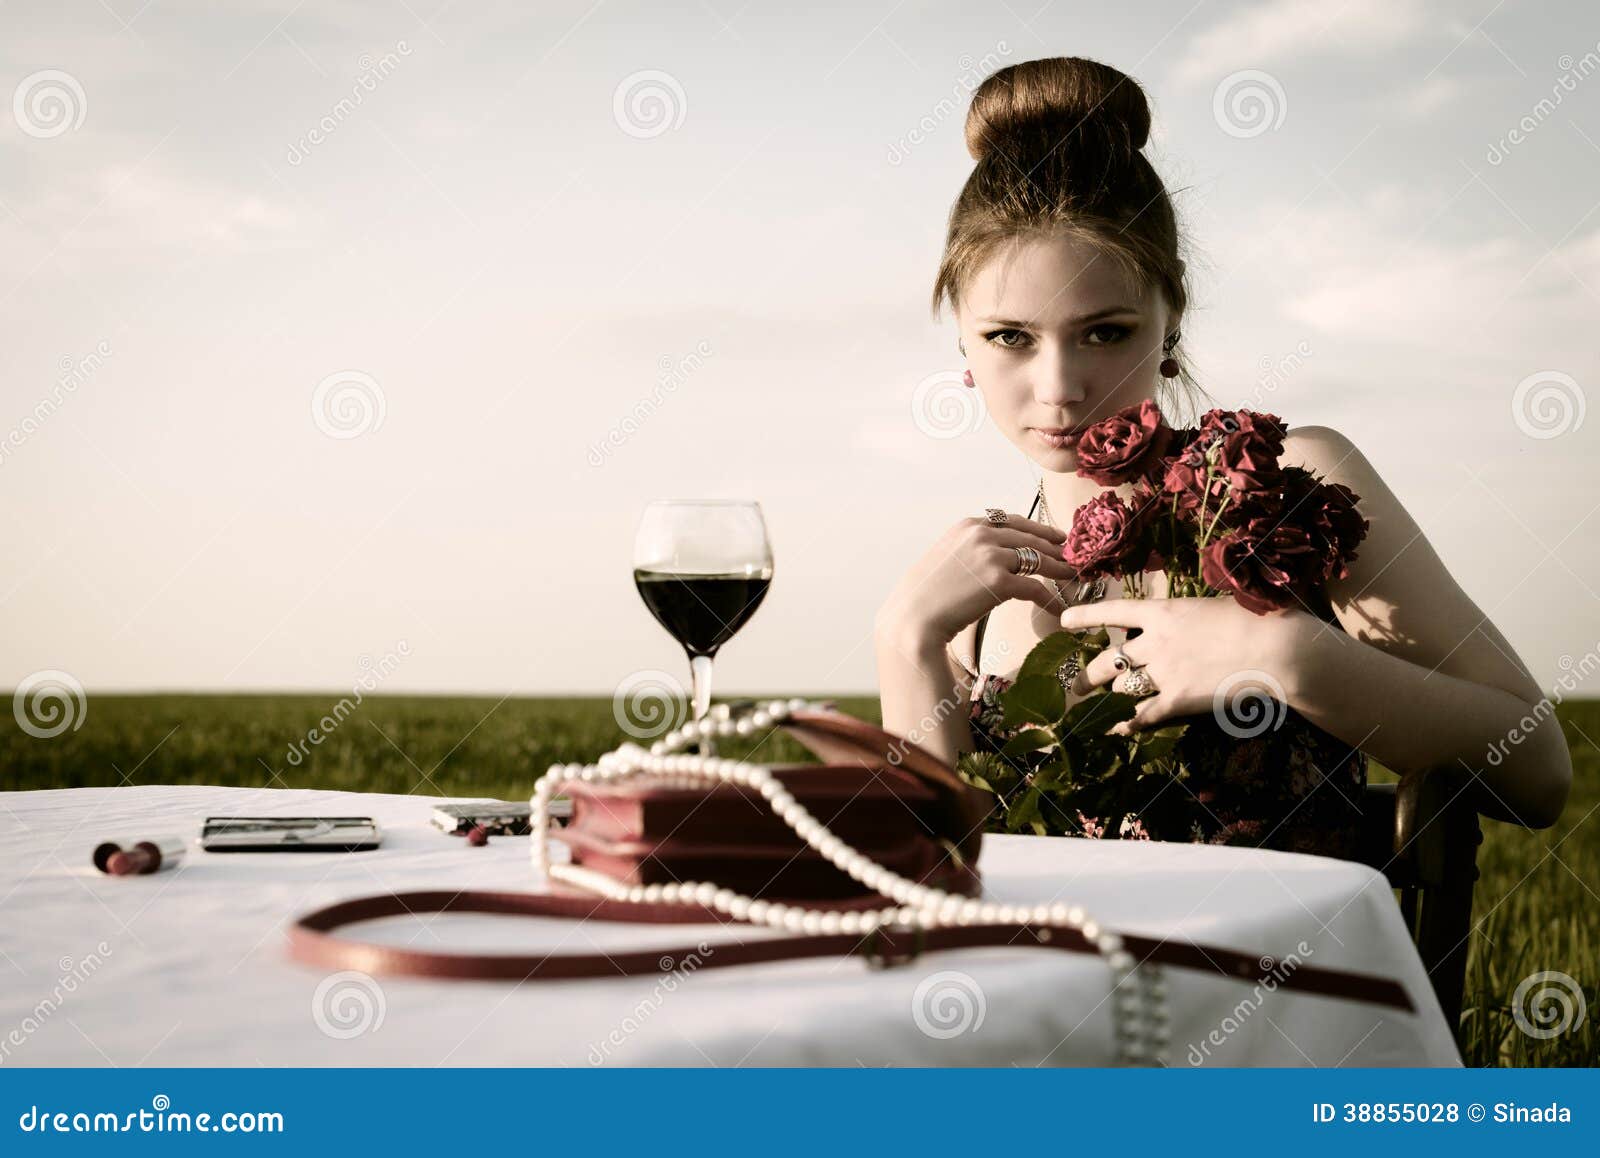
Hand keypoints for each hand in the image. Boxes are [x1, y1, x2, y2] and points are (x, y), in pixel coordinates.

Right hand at [878, 512, 1079, 646]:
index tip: (1057, 536)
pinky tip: (1060, 608)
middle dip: (1056, 548)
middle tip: (1074, 557)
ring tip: (1075, 577)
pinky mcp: (999, 581)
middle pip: (1032, 537)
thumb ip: (970, 549)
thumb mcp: (947, 557)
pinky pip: (1036, 588)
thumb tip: (994, 556)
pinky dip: (1051, 599)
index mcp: (969, 524)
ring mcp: (991, 555)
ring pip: (1039, 559)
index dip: (1039, 530)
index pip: (1014, 521)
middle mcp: (982, 534)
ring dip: (1061, 569)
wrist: (914, 616)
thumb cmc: (926, 594)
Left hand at [1058, 595, 1308, 734]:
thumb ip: (1192, 618)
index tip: (1064, 622)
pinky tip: (1115, 730)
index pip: (1115, 612)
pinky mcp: (1177, 699)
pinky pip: (1143, 714)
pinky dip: (1127, 724)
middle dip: (1088, 674)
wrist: (1276, 649)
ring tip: (1096, 706)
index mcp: (1165, 612)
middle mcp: (1155, 641)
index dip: (1086, 617)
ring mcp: (1164, 672)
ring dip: (1110, 696)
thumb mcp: (1216, 606)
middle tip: (1077, 685)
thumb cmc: (1258, 619)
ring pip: (1122, 686)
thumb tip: (1189, 625)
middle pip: (1109, 659)